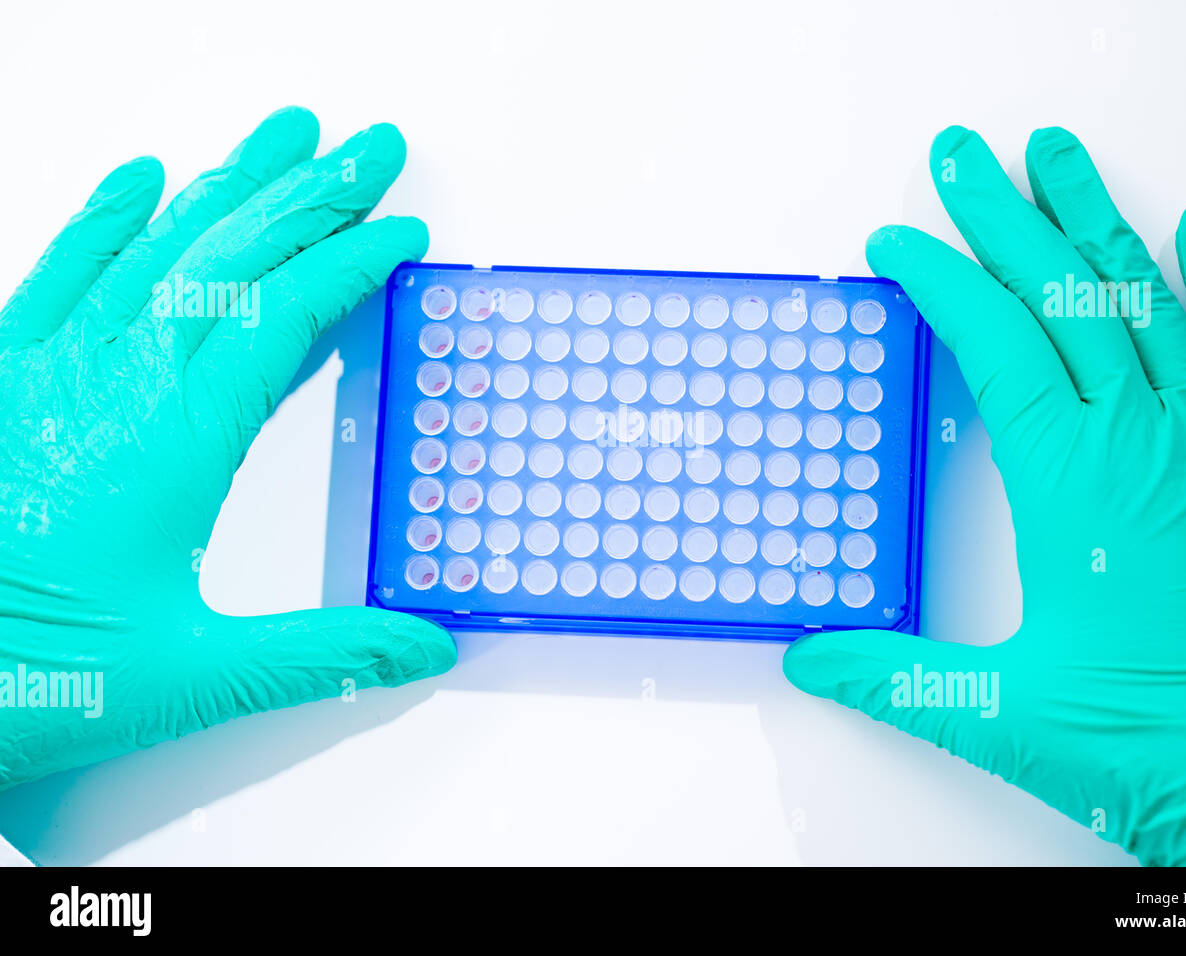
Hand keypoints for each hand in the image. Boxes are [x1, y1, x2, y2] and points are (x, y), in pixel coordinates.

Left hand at [0, 108, 454, 789]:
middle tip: (370, 148)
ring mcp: (52, 371)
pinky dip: (101, 222)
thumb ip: (319, 653)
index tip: (399, 231)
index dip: (350, 264)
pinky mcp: (3, 378)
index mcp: (176, 441)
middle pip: (232, 257)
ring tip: (284, 137)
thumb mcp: (193, 675)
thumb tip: (421, 649)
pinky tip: (138, 181)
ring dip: (230, 185)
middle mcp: (116, 384)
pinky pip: (57, 275)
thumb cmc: (29, 675)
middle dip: (312, 195)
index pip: (282, 316)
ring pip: (157, 248)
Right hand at [784, 126, 1185, 864]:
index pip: (995, 344)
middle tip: (962, 157)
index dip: (940, 282)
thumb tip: (813, 657)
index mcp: (1074, 484)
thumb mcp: (1006, 715)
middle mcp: (1149, 442)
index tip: (898, 244)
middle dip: (1003, 218)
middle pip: (1064, 295)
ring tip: (1060, 158)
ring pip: (1150, 299)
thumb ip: (897, 680)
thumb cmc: (1161, 742)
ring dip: (1097, 221)